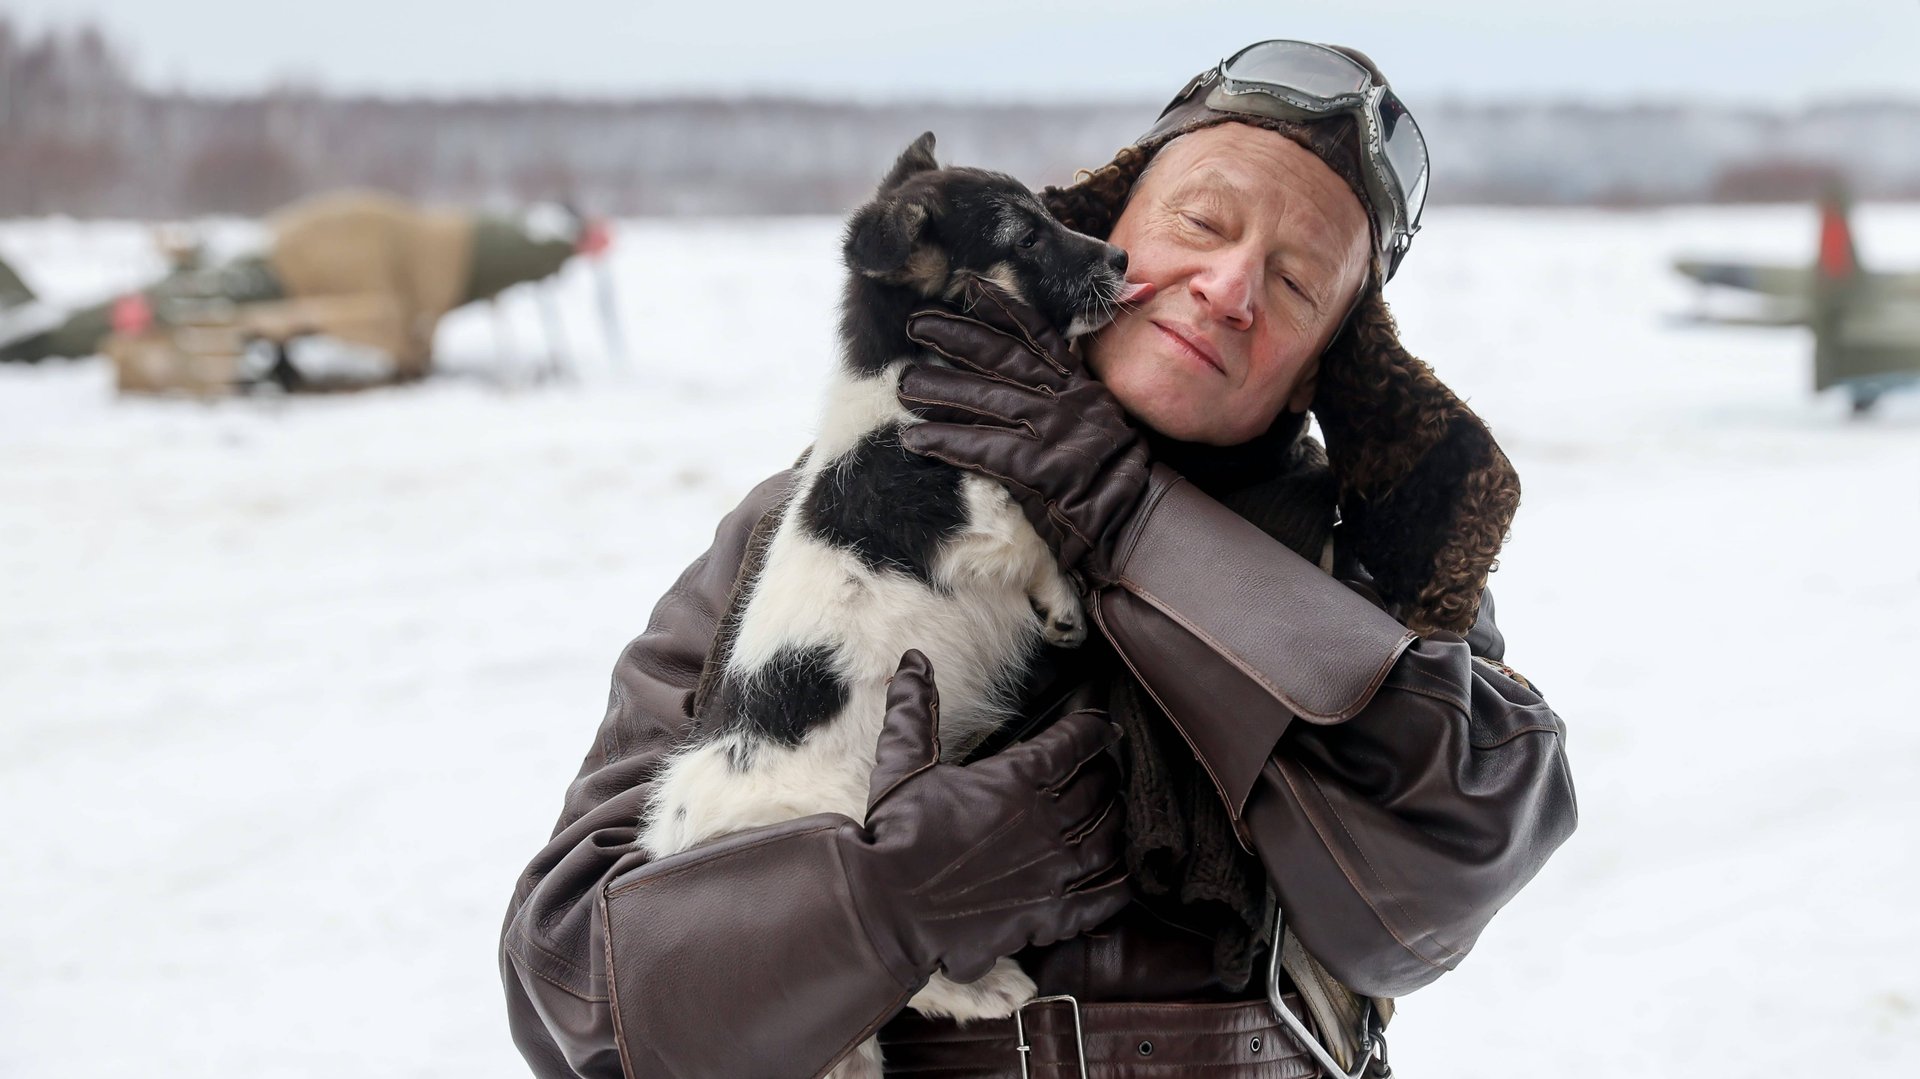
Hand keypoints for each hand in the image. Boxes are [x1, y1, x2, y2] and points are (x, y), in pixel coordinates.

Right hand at [843, 650, 1128, 983]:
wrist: (888, 910)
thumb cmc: (895, 835)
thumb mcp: (904, 764)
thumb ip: (915, 710)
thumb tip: (913, 660)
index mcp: (1017, 779)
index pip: (1076, 742)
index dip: (1094, 728)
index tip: (1104, 725)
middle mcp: (1046, 821)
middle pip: (1099, 786)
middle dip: (1106, 772)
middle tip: (1105, 767)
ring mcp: (1054, 870)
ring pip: (1109, 836)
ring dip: (1116, 820)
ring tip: (1114, 813)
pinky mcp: (1051, 914)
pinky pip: (1105, 896)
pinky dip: (1120, 882)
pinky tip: (1122, 873)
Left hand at [899, 282, 1151, 585]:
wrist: (1141, 520)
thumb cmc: (1117, 482)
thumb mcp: (1102, 425)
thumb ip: (1070, 400)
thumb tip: (1035, 383)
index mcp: (1080, 387)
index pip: (1039, 337)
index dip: (1003, 310)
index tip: (971, 287)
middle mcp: (1065, 400)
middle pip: (1002, 359)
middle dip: (957, 338)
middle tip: (916, 326)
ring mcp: (1052, 432)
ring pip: (985, 400)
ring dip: (939, 391)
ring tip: (903, 385)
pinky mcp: (1037, 467)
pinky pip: (981, 448)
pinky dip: (945, 442)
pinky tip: (914, 439)